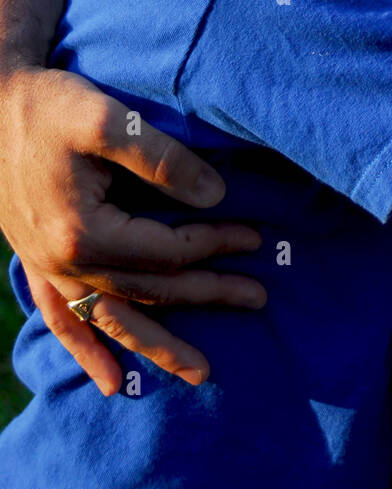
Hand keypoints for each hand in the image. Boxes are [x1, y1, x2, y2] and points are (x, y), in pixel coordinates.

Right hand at [0, 66, 266, 393]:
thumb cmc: (49, 106)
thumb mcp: (106, 118)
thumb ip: (162, 159)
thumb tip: (214, 196)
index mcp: (85, 233)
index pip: (168, 252)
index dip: (215, 245)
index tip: (256, 238)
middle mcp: (65, 263)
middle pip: (150, 291)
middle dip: (208, 294)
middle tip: (258, 298)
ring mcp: (48, 268)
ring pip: (112, 319)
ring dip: (157, 346)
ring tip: (199, 373)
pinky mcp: (36, 262)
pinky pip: (63, 320)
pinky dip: (87, 352)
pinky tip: (110, 382)